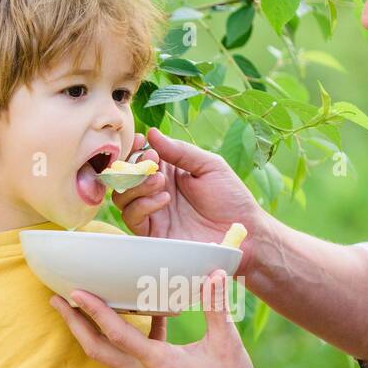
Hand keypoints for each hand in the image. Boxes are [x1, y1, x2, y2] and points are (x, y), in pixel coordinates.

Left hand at [49, 269, 264, 367]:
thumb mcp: (227, 344)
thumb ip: (216, 306)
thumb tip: (216, 273)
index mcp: (159, 364)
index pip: (116, 333)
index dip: (93, 311)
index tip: (73, 293)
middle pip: (97, 349)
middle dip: (74, 324)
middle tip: (56, 301)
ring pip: (111, 357)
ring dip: (96, 333)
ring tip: (88, 308)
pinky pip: (132, 362)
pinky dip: (129, 341)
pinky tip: (151, 322)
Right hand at [120, 127, 266, 278]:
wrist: (245, 233)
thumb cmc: (232, 198)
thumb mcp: (210, 166)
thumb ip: (181, 152)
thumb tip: (152, 134)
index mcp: (170, 173)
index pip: (140, 158)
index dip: (136, 149)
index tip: (142, 141)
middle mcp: (156, 191)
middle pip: (125, 177)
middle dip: (133, 166)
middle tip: (152, 162)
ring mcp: (154, 213)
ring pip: (122, 197)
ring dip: (136, 185)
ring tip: (160, 182)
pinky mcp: (154, 234)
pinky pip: (132, 218)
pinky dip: (142, 205)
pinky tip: (164, 200)